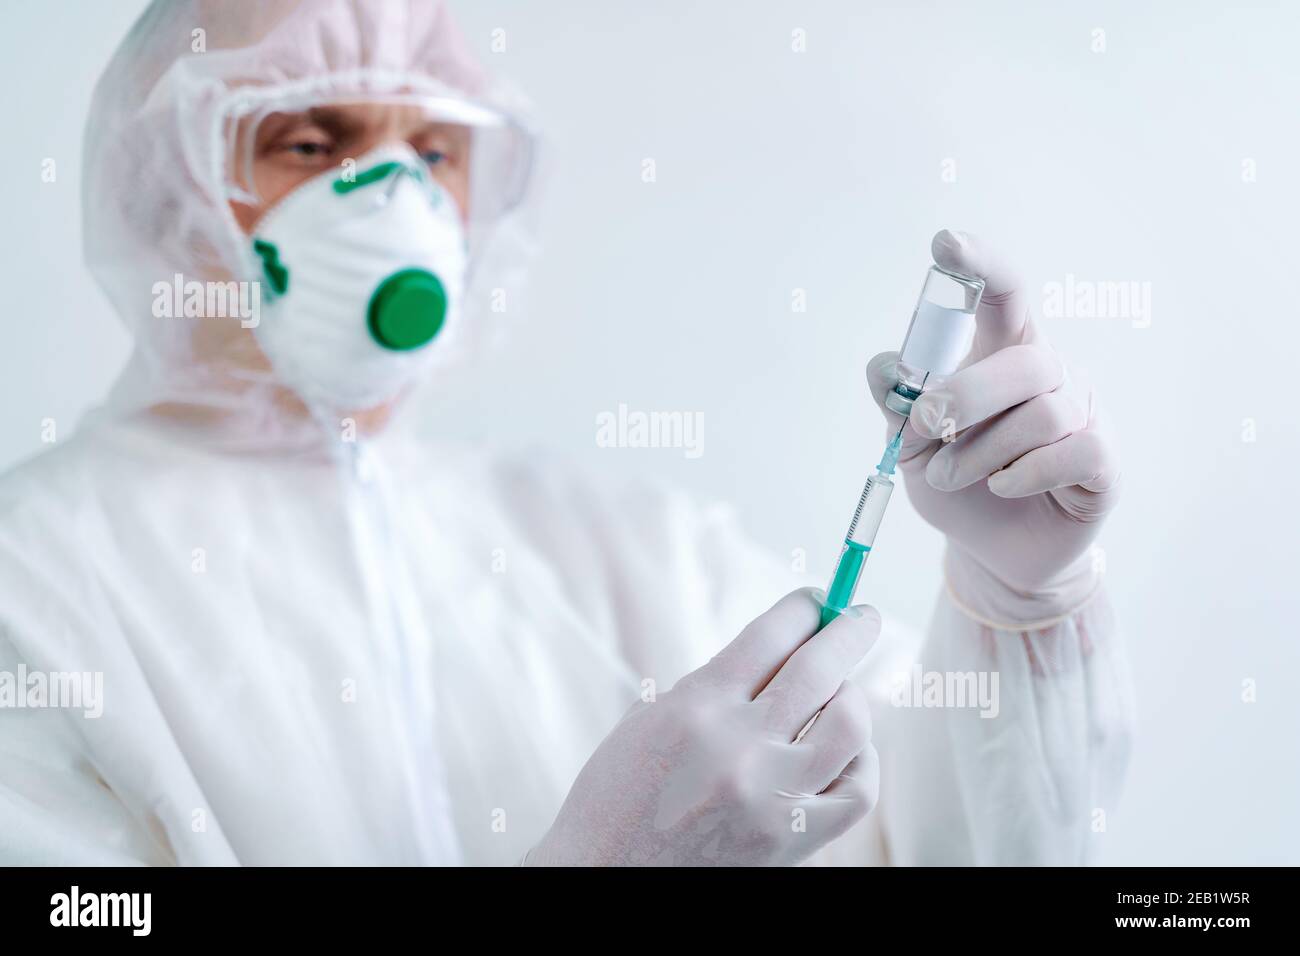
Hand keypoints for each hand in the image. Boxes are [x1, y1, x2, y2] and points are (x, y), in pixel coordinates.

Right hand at [527, 589, 879, 865]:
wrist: (603, 879)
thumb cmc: (616, 798)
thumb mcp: (648, 723)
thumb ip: (710, 688)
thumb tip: (779, 655)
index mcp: (696, 706)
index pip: (771, 635)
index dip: (803, 607)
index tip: (817, 599)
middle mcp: (738, 745)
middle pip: (819, 667)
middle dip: (849, 631)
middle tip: (862, 617)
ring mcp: (770, 795)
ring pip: (850, 725)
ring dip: (854, 695)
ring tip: (845, 691)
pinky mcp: (790, 840)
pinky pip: (857, 791)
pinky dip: (862, 761)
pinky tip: (847, 750)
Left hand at [866, 230, 1120, 616]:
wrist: (990, 553)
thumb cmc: (958, 486)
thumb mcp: (911, 447)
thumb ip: (897, 404)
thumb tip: (883, 364)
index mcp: (1003, 355)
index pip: (1004, 294)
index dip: (980, 265)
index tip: (944, 243)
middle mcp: (1051, 373)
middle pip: (1021, 359)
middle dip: (963, 396)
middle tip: (924, 429)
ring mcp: (1084, 413)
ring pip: (1041, 411)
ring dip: (979, 451)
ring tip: (950, 476)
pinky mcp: (1104, 460)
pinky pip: (1074, 449)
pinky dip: (1025, 472)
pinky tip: (1003, 486)